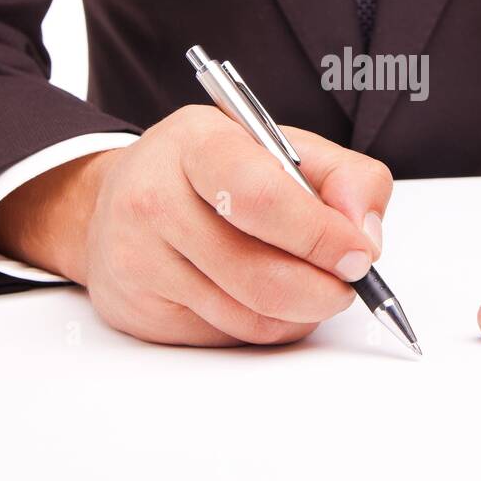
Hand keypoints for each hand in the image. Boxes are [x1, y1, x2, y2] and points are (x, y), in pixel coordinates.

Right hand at [0, 106, 390, 345]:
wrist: (114, 200)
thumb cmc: (213, 170)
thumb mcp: (280, 147)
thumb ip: (345, 176)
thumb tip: (365, 236)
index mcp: (196, 143)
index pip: (263, 197)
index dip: (321, 235)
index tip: (358, 254)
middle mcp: (154, 199)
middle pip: (258, 273)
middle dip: (322, 289)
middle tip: (346, 283)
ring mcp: (139, 260)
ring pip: (250, 316)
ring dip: (300, 313)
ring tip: (310, 286)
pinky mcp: (139, 310)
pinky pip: (229, 337)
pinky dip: (266, 325)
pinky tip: (264, 297)